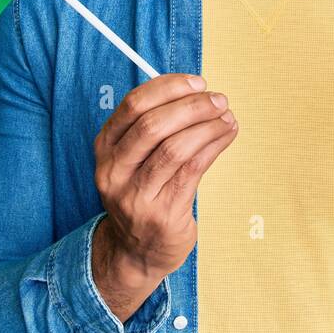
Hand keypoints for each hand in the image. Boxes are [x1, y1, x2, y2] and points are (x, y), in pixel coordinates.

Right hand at [91, 73, 238, 320]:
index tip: (198, 82)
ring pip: (176, 148)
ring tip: (227, 118)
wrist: (137, 250)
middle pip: (153, 125)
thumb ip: (156, 125)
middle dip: (192, 106)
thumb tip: (197, 90)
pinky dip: (214, 146)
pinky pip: (193, 170)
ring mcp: (136, 195)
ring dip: (208, 126)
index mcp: (105, 148)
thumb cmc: (144, 192)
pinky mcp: (163, 213)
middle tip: (219, 100)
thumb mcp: (134, 158)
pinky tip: (226, 136)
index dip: (169, 87)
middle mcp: (114, 171)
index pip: (133, 105)